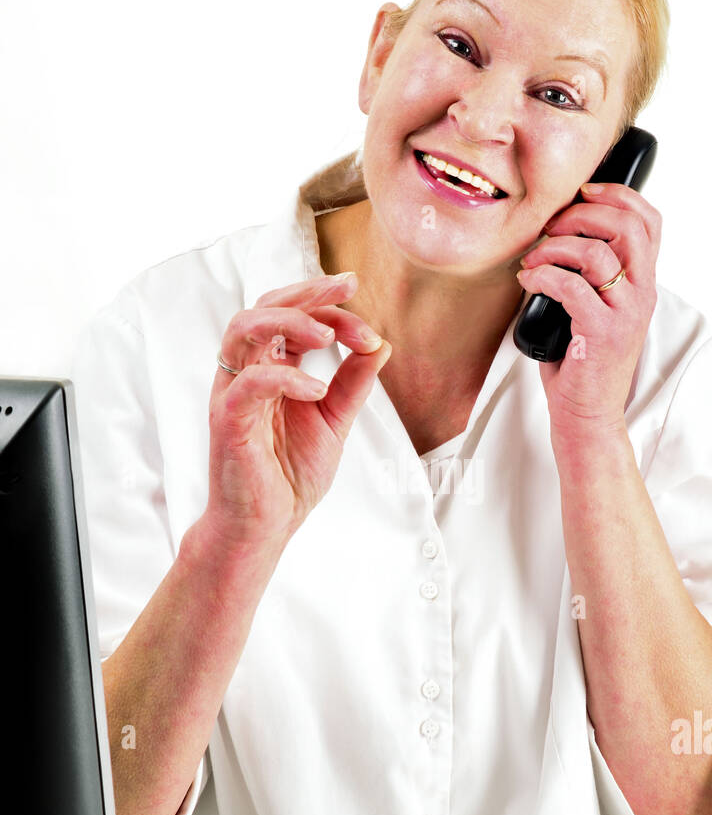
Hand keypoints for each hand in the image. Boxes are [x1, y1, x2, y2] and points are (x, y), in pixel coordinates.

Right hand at [204, 272, 390, 552]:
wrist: (265, 526)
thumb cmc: (290, 476)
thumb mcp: (333, 422)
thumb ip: (352, 384)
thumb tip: (382, 345)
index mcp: (269, 368)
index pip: (294, 318)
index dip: (330, 312)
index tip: (368, 329)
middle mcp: (246, 372)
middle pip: (264, 307)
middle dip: (308, 293)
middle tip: (348, 287)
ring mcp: (233, 393)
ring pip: (244, 329)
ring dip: (290, 322)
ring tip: (328, 337)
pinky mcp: (227, 420)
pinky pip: (250, 383)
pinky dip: (286, 378)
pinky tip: (317, 390)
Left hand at [515, 182, 660, 440]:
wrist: (588, 415)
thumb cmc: (582, 362)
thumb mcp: (593, 309)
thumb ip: (591, 275)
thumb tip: (556, 231)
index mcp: (643, 285)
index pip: (649, 222)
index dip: (619, 195)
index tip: (583, 191)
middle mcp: (642, 295)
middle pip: (627, 227)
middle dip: (583, 214)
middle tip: (552, 226)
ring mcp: (625, 314)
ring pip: (596, 254)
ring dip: (555, 247)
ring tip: (533, 259)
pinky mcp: (602, 332)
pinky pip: (570, 286)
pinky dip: (543, 275)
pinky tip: (528, 280)